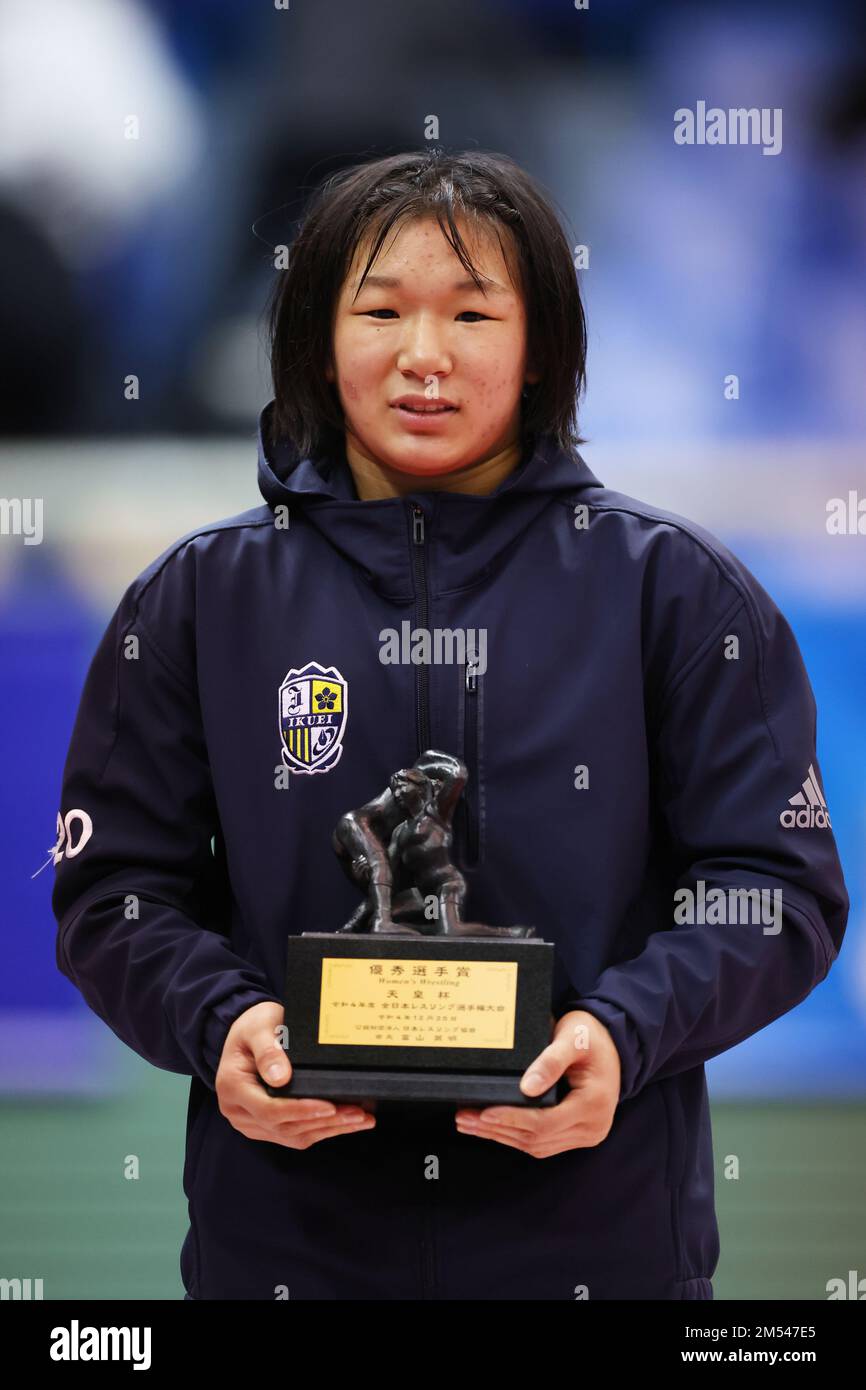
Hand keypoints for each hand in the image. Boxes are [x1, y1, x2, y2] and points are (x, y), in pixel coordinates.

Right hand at [215, 1000, 375, 1147]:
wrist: (245, 1032)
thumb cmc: (252, 1025)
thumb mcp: (258, 1027)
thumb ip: (268, 1050)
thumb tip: (281, 1078)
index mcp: (232, 1087)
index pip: (269, 1110)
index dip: (301, 1111)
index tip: (330, 1106)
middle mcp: (238, 1110)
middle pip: (284, 1127)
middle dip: (323, 1122)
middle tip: (357, 1113)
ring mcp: (250, 1121)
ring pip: (291, 1135)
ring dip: (327, 1130)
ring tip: (359, 1119)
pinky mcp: (263, 1126)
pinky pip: (293, 1135)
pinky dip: (320, 1130)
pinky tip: (344, 1123)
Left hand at [455, 1010, 620, 1157]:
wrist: (614, 1043)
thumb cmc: (591, 1036)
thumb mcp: (572, 1038)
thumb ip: (550, 1061)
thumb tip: (525, 1088)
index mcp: (594, 1104)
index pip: (545, 1122)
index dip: (512, 1119)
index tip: (483, 1112)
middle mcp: (593, 1126)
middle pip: (538, 1138)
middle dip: (498, 1129)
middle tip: (464, 1118)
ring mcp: (586, 1134)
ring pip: (537, 1144)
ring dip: (502, 1135)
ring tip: (470, 1124)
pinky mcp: (577, 1134)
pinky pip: (543, 1142)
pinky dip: (516, 1135)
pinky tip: (492, 1127)